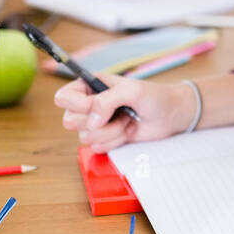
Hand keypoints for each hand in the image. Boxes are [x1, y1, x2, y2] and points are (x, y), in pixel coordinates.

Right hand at [54, 71, 195, 151]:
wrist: (170, 116)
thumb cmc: (153, 96)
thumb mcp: (131, 90)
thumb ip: (106, 101)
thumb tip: (91, 122)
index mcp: (90, 86)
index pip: (63, 98)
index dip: (77, 105)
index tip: (96, 106)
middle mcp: (88, 104)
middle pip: (69, 120)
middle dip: (97, 121)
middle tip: (118, 112)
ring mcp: (96, 124)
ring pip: (85, 137)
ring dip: (111, 131)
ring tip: (127, 120)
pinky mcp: (105, 139)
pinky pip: (98, 147)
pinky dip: (116, 141)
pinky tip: (128, 130)